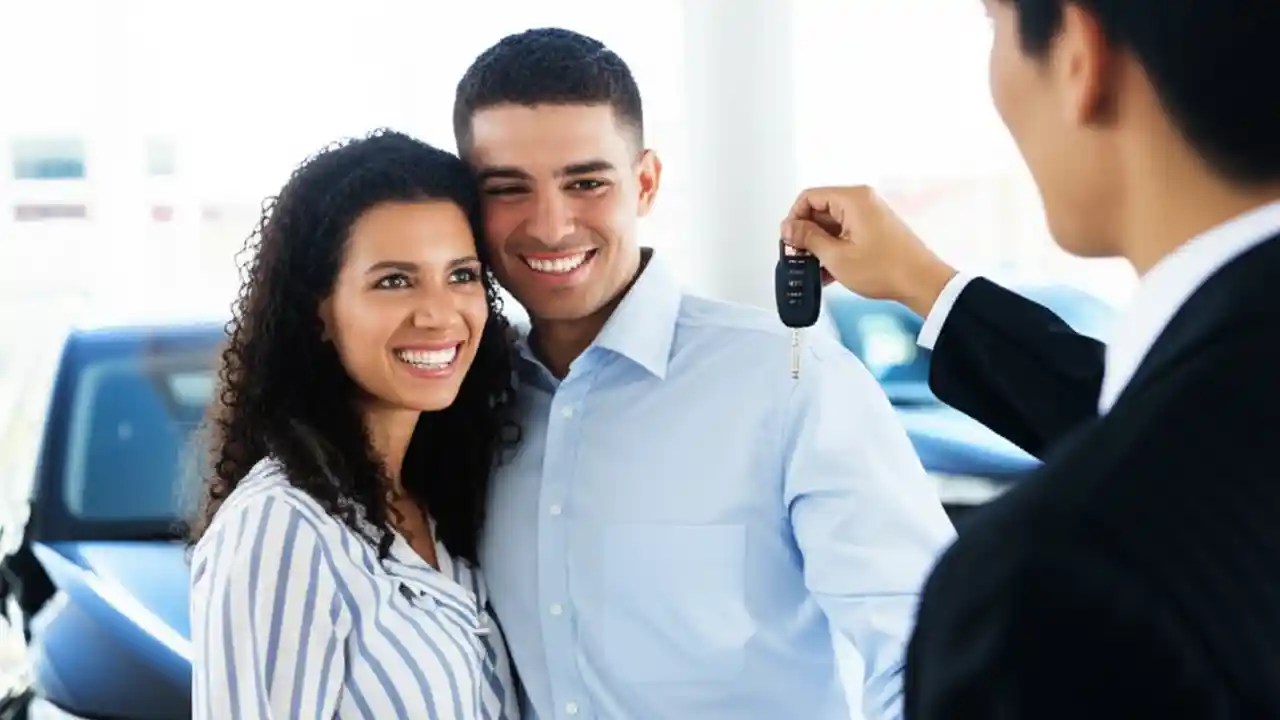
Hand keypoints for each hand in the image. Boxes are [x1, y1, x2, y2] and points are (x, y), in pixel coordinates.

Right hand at [780, 185, 957, 317]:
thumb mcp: (836, 256)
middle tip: (798, 257)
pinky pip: (845, 233)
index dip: (794, 218)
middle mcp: (861, 201)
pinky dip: (834, 248)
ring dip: (820, 245)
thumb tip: (788, 228)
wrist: (921, 282)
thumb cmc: (887, 269)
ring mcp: (869, 215)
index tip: (789, 240)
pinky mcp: (874, 229)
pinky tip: (828, 271)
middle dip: (806, 234)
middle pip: (820, 209)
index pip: (809, 197)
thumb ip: (808, 238)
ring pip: (831, 224)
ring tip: (814, 269)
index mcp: (853, 199)